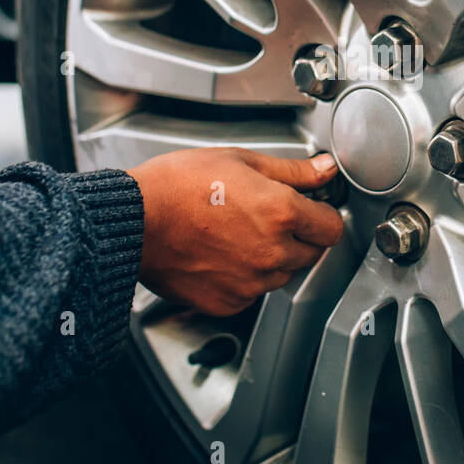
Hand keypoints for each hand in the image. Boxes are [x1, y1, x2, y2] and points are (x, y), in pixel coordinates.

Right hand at [127, 148, 343, 315]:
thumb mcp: (239, 161)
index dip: (322, 215)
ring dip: (272, 258)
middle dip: (299, 236)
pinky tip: (221, 253)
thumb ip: (291, 170)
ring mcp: (251, 282)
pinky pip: (252, 292)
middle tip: (266, 218)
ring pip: (282, 275)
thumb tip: (324, 170)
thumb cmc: (177, 186)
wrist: (132, 221)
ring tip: (236, 233)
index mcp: (280, 212)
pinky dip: (244, 277)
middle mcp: (272, 253)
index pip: (331, 227)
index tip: (311, 210)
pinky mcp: (229, 302)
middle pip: (311, 253)